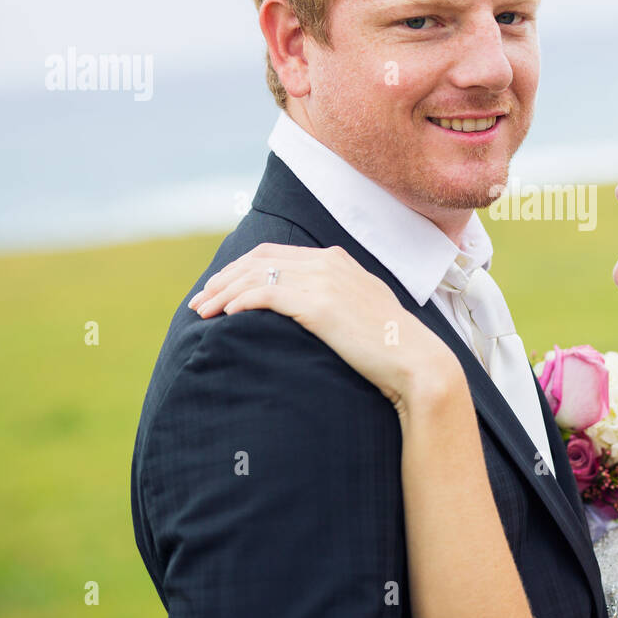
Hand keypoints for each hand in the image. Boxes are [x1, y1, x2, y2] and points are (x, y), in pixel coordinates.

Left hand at [188, 243, 464, 418]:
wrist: (416, 362)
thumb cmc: (391, 348)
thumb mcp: (361, 312)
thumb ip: (335, 301)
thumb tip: (308, 314)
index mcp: (338, 261)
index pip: (275, 254)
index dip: (241, 269)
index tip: (220, 289)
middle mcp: (329, 262)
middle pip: (260, 260)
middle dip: (224, 278)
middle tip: (201, 301)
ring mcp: (325, 280)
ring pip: (257, 276)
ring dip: (224, 292)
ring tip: (204, 311)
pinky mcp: (319, 304)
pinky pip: (267, 295)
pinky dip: (241, 301)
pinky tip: (227, 315)